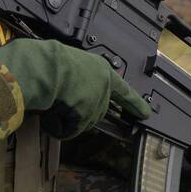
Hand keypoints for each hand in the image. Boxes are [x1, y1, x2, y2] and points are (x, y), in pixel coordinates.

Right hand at [0, 38, 151, 138]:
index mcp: (102, 70)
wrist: (43, 67)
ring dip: (65, 118)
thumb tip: (73, 95)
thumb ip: (82, 79)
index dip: (136, 103)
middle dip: (78, 112)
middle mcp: (104, 87)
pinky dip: (58, 127)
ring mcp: (97, 102)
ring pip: (82, 122)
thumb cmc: (50, 62)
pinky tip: (50, 114)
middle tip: (60, 101)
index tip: (146, 113)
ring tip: (51, 102)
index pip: (125, 91)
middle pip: (96, 111)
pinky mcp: (86, 115)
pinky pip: (70, 130)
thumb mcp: (73, 64)